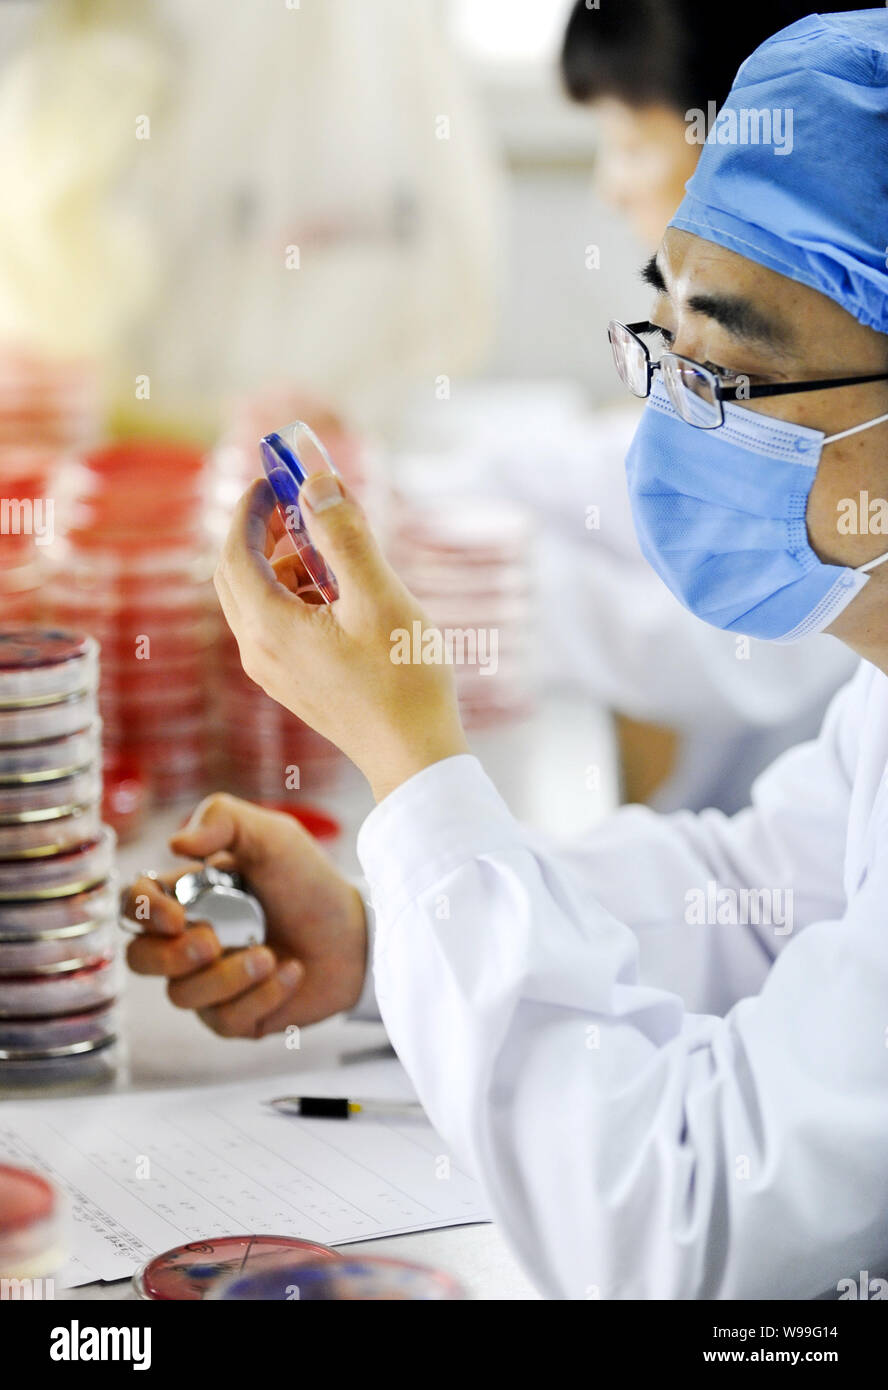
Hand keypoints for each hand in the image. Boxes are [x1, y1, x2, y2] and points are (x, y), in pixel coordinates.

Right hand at [122, 793, 366, 1038]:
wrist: (357, 932)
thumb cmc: (309, 881)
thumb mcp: (272, 836)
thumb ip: (223, 818)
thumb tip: (174, 842)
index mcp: (188, 896)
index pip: (134, 905)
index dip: (142, 912)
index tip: (175, 915)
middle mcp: (189, 940)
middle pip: (140, 959)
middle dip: (171, 956)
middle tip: (212, 943)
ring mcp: (209, 982)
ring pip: (182, 996)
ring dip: (227, 977)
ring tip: (270, 955)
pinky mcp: (236, 1017)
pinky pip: (224, 1021)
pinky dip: (262, 997)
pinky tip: (292, 972)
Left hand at [214, 475, 468, 801]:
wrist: (413, 755)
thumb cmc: (402, 679)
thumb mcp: (379, 596)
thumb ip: (345, 535)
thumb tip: (318, 482)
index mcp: (269, 627)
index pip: (235, 550)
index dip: (251, 508)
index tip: (277, 479)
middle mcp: (258, 650)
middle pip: (237, 573)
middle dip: (264, 532)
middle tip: (301, 505)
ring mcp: (273, 671)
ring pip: (258, 599)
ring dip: (285, 564)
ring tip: (337, 552)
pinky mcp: (293, 683)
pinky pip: (276, 624)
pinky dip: (297, 595)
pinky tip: (344, 595)